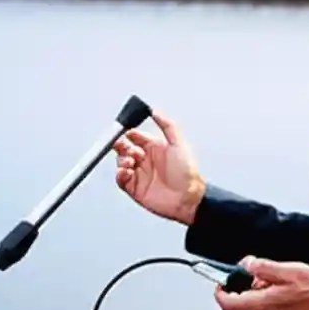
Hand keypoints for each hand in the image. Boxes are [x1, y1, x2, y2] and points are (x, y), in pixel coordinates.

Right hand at [112, 110, 205, 225]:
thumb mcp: (179, 143)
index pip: (136, 137)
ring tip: (129, 161)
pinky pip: (121, 179)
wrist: (188, 198)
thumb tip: (155, 111)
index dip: (129, 133)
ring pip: (121, 163)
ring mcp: (140, 175)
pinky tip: (126, 171)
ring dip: (121, 160)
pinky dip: (120, 174)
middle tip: (121, 145)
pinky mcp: (135, 189)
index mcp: (155, 148)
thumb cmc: (187, 173)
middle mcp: (146, 160)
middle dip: (121, 146)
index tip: (125, 131)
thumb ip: (167, 125)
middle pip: (125, 149)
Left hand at [215, 256, 308, 309]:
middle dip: (254, 290)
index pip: (226, 303)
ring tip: (289, 291)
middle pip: (246, 305)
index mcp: (260, 307)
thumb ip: (263, 268)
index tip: (224, 282)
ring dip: (267, 301)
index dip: (221, 291)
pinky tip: (296, 304)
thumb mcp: (291, 271)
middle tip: (272, 279)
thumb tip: (247, 264)